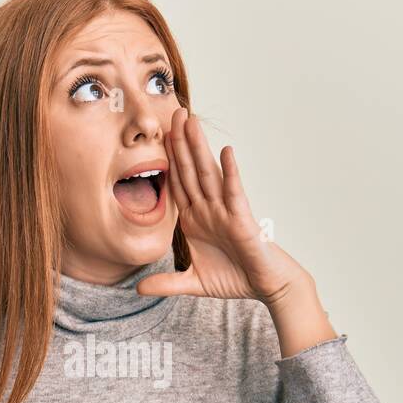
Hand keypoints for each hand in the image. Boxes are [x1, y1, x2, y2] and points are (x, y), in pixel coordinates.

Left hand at [136, 107, 308, 306]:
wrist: (265, 286)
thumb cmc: (235, 278)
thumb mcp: (193, 283)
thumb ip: (166, 283)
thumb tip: (137, 289)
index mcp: (195, 219)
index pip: (177, 184)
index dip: (166, 161)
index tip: (155, 137)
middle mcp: (208, 209)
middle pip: (189, 170)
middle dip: (180, 143)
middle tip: (172, 113)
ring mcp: (225, 211)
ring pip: (208, 174)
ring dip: (199, 148)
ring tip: (191, 121)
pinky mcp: (242, 218)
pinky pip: (234, 192)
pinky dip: (230, 172)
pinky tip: (226, 153)